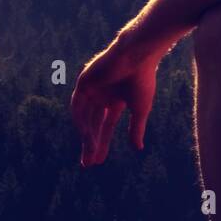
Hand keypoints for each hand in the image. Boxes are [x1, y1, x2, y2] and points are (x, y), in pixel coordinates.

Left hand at [70, 33, 158, 166]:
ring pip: (85, 117)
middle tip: (88, 164)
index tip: (98, 161)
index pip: (105, 127)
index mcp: (115, 101)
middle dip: (90, 144)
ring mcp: (92, 89)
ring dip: (87, 135)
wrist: (137, 57)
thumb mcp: (140, 110)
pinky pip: (78, 105)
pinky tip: (85, 134)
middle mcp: (102, 96)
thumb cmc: (142, 81)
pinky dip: (80, 120)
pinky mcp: (84, 81)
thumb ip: (136, 129)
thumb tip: (138, 149)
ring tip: (90, 152)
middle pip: (92, 125)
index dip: (101, 144)